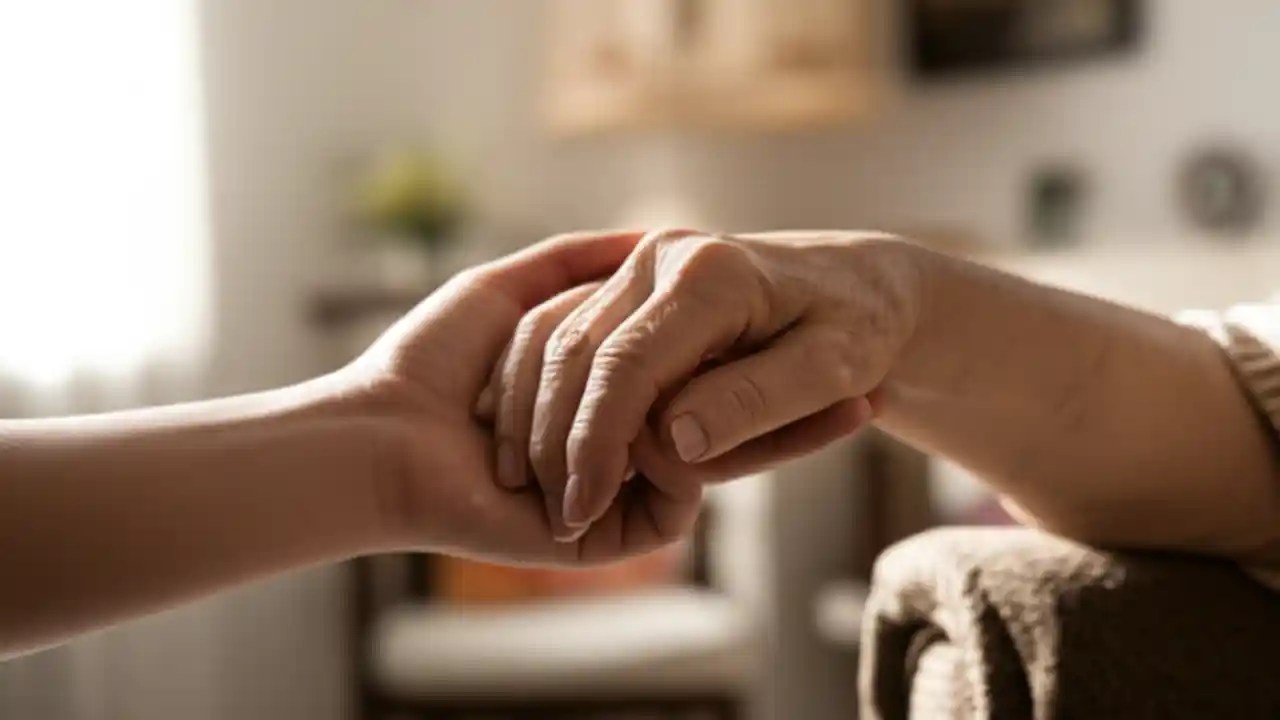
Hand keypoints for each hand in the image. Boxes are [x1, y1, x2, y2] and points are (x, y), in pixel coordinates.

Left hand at [344, 231, 695, 564]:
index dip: (672, 330)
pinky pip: (675, 507)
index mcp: (585, 396)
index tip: (676, 306)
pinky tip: (644, 435)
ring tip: (637, 393)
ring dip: (667, 412)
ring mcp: (606, 493)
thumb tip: (652, 238)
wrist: (383, 435)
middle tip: (669, 350)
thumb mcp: (507, 291)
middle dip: (675, 370)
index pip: (666, 362)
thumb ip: (574, 262)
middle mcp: (602, 446)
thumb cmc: (429, 363)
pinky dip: (675, 466)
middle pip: (682, 404)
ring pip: (685, 452)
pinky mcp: (603, 538)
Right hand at [503, 230, 909, 538]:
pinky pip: (567, 339)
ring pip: (558, 345)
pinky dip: (551, 396)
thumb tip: (672, 441)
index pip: (628, 365)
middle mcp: (659, 255)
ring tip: (550, 494)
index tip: (584, 509)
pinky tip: (551, 453)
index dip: (599, 442)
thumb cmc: (859, 328)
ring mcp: (637, 267)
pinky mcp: (626, 285)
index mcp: (709, 273)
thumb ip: (756, 403)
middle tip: (565, 520)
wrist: (860, 282)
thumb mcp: (833, 370)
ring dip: (545, 420)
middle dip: (561, 440)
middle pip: (577, 353)